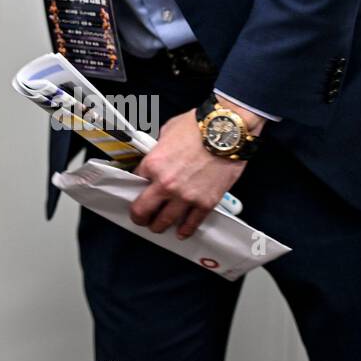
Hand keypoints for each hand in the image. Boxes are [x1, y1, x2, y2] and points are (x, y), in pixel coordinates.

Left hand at [129, 108, 248, 238]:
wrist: (226, 132)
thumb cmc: (197, 127)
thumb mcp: (167, 133)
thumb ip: (158, 150)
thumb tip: (157, 158)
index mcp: (152, 164)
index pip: (134, 182)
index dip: (134, 187)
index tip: (135, 192)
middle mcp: (165, 184)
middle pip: (143, 210)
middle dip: (139, 217)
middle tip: (140, 218)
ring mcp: (186, 196)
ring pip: (165, 221)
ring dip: (159, 226)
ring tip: (158, 227)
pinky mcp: (205, 203)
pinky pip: (192, 223)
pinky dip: (185, 230)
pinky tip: (181, 233)